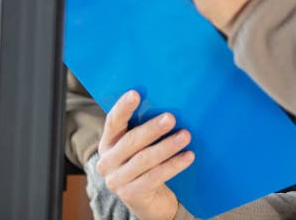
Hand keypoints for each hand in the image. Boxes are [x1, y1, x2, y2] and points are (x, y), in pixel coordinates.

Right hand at [96, 91, 194, 219]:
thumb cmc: (146, 162)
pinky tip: (188, 156)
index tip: (135, 94)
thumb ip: (144, 127)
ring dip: (167, 146)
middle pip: (131, 141)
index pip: (113, 121)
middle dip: (152, 128)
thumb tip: (169, 101)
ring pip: (144, 159)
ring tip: (185, 136)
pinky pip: (155, 177)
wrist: (147, 200)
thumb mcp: (141, 145)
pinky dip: (173, 165)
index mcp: (108, 142)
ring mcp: (116, 180)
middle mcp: (107, 161)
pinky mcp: (131, 194)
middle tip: (171, 117)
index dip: (123, 108)